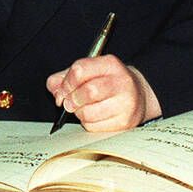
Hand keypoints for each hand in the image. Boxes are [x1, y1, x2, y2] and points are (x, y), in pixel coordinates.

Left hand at [45, 56, 160, 131]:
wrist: (138, 96)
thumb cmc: (108, 82)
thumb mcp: (89, 71)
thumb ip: (66, 76)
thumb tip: (54, 88)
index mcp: (110, 64)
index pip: (80, 70)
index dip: (66, 83)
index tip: (62, 91)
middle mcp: (121, 82)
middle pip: (88, 92)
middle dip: (72, 100)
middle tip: (69, 103)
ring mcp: (125, 103)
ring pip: (89, 113)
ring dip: (79, 113)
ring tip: (83, 108)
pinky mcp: (124, 123)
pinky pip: (94, 127)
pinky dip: (87, 123)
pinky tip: (94, 116)